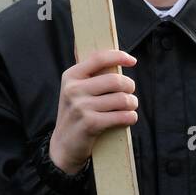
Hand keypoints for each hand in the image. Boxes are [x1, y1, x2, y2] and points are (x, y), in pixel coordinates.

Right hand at [49, 49, 137, 175]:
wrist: (63, 145)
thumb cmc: (75, 113)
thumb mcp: (73, 90)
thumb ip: (87, 72)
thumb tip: (101, 49)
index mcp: (70, 76)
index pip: (99, 58)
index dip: (118, 56)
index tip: (132, 60)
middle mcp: (73, 89)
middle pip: (115, 80)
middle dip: (129, 86)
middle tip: (130, 93)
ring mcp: (81, 107)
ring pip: (121, 99)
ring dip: (132, 103)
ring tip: (131, 106)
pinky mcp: (90, 124)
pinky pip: (121, 116)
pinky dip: (130, 117)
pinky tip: (129, 117)